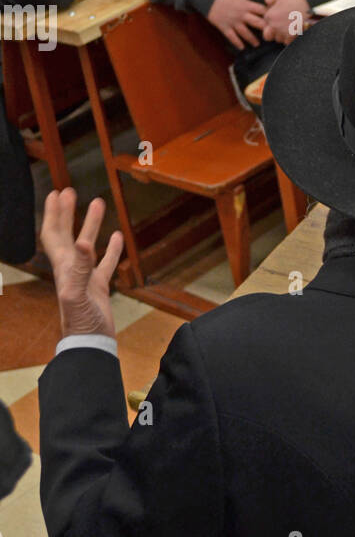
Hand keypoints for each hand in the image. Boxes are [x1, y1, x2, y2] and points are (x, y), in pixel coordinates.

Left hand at [41, 190, 123, 338]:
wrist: (90, 345)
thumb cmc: (80, 322)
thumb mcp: (77, 294)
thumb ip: (80, 268)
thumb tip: (83, 241)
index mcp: (63, 268)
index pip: (53, 234)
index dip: (53, 214)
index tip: (56, 193)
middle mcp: (71, 269)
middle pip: (66, 234)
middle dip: (66, 213)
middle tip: (70, 191)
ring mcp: (85, 277)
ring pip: (87, 245)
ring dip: (91, 225)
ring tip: (99, 204)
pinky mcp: (99, 287)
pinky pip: (106, 263)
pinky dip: (111, 249)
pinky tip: (118, 237)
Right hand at [207, 0, 266, 48]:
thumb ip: (246, 3)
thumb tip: (254, 7)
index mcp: (245, 5)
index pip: (261, 10)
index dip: (268, 15)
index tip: (273, 20)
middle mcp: (241, 14)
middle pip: (256, 22)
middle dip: (264, 29)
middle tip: (270, 35)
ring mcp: (233, 21)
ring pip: (245, 32)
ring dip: (252, 39)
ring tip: (257, 44)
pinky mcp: (224, 26)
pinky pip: (232, 36)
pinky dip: (237, 42)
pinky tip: (242, 47)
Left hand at [263, 0, 310, 43]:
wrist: (313, 8)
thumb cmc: (297, 0)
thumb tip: (267, 4)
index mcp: (270, 16)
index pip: (265, 22)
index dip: (271, 18)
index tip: (277, 15)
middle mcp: (274, 27)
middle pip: (268, 34)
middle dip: (272, 31)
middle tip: (281, 24)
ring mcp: (283, 34)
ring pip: (278, 39)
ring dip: (281, 35)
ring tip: (290, 26)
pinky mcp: (292, 39)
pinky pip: (287, 42)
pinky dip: (289, 38)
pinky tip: (294, 30)